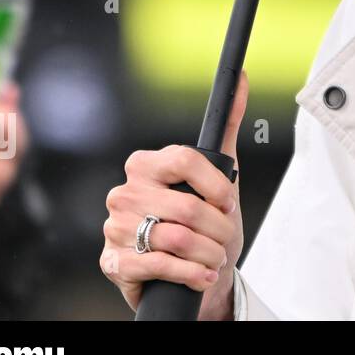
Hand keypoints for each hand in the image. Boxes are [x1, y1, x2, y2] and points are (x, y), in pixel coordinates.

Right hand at [100, 70, 248, 318]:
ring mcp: (115, 227)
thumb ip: (229, 124)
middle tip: (224, 239)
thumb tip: (242, 78)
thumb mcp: (223, 175)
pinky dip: (190, 273)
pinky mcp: (113, 262)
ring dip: (207, 254)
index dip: (216, 185)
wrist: (193, 273)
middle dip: (218, 229)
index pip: (185, 160)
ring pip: (175, 238)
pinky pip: (158, 265)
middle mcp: (124, 192)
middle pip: (186, 206)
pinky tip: (200, 275)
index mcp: (146, 164)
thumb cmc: (206, 223)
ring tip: (214, 258)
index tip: (229, 201)